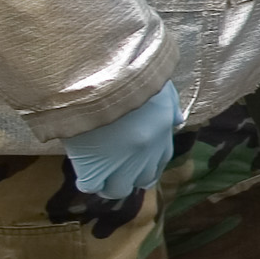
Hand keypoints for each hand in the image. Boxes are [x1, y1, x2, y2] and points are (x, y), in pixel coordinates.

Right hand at [65, 80, 178, 201]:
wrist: (98, 70)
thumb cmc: (128, 69)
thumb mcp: (159, 83)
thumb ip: (170, 104)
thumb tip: (177, 121)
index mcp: (161, 131)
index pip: (161, 160)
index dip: (149, 164)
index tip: (137, 162)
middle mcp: (146, 151)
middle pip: (143, 179)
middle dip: (132, 177)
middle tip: (117, 170)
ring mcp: (120, 161)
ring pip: (118, 189)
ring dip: (110, 184)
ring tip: (99, 176)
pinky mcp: (94, 165)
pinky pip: (92, 185)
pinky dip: (87, 182)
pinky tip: (83, 175)